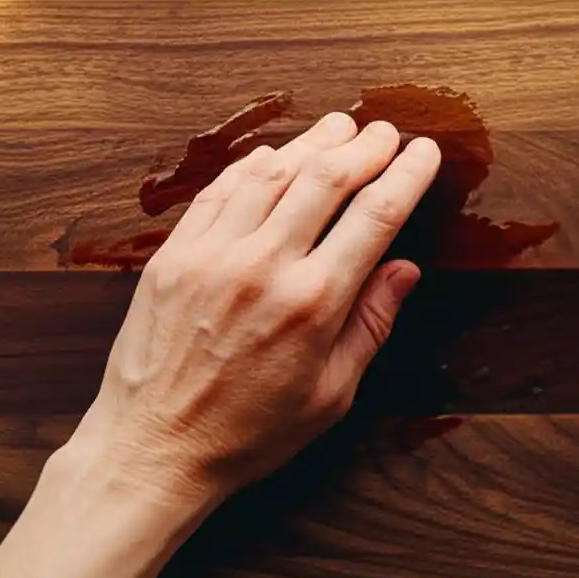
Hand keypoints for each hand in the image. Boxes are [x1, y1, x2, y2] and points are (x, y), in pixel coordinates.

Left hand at [67, 113, 440, 503]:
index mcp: (313, 305)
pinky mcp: (174, 255)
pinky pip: (219, 191)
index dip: (406, 176)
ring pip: (272, 173)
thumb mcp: (331, 394)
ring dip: (312, 143)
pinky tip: (276, 156)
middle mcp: (263, 268)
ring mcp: (212, 255)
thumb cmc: (248, 434)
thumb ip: (370, 324)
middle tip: (385, 132)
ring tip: (340, 127)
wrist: (155, 450)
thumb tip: (405, 270)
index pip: (375, 217)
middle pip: (325, 180)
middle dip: (364, 148)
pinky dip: (253, 165)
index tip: (423, 153)